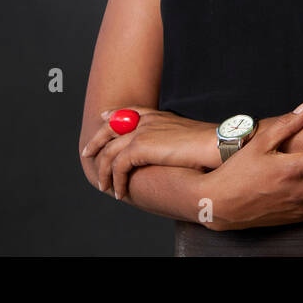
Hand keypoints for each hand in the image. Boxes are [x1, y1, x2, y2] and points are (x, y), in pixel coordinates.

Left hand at [82, 107, 217, 198]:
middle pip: (110, 128)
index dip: (113, 114)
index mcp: (158, 115)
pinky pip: (118, 166)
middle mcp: (147, 120)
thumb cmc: (209, 144)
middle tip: (87, 154)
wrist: (215, 144)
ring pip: (110, 151)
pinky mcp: (139, 146)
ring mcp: (141, 131)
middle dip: (96, 142)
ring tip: (106, 187)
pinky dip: (116, 181)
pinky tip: (120, 192)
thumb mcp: (187, 136)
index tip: (104, 117)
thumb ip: (173, 139)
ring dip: (105, 172)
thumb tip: (172, 151)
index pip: (129, 110)